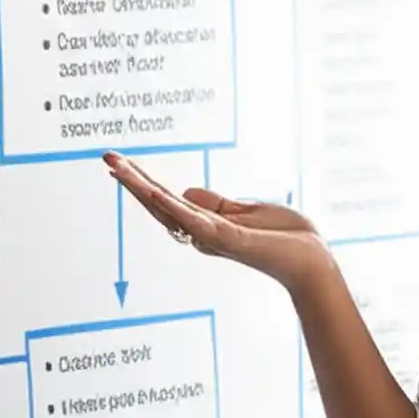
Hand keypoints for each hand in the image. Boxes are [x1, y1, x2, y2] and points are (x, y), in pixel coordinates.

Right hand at [102, 150, 330, 292]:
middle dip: (132, 182)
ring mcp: (213, 238)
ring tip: (119, 167)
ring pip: (170, 210)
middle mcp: (202, 234)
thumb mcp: (246, 210)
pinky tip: (155, 192)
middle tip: (106, 157)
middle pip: (159, 204)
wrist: (312, 260)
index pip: (166, 200)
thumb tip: (185, 191)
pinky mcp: (229, 240)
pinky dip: (174, 207)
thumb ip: (217, 203)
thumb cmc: (285, 237)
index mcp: (206, 224)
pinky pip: (196, 221)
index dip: (142, 183)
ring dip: (142, 188)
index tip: (119, 163)